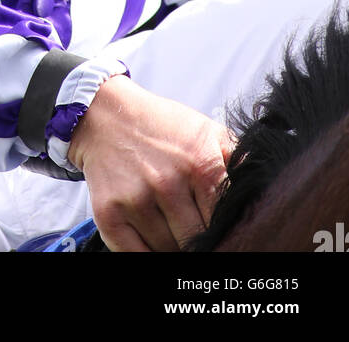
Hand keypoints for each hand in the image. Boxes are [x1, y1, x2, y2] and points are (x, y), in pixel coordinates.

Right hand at [66, 75, 233, 251]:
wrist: (103, 114)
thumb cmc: (161, 126)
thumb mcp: (206, 130)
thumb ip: (238, 159)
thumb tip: (268, 188)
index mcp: (200, 163)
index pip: (225, 222)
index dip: (228, 232)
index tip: (227, 235)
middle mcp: (168, 183)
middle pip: (198, 242)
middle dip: (201, 241)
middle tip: (199, 234)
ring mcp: (136, 200)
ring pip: (169, 252)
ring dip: (173, 246)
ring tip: (173, 227)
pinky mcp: (109, 214)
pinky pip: (135, 257)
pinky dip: (146, 254)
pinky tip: (152, 239)